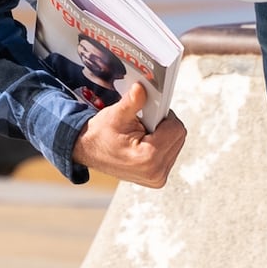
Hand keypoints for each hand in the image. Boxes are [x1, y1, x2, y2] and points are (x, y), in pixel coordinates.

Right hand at [70, 81, 187, 187]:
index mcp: (149, 158)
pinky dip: (161, 144)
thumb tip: (142, 88)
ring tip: (142, 135)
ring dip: (163, 135)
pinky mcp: (158, 179)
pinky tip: (145, 143)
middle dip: (164, 125)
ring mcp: (158, 178)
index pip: (176, 129)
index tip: (150, 113)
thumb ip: (133, 102)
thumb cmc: (100, 135)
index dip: (164, 116)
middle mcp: (156, 173)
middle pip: (179, 136)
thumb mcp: (115, 115)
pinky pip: (170, 153)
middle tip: (144, 124)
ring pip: (176, 144)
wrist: (88, 152)